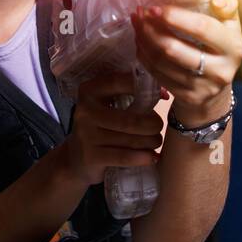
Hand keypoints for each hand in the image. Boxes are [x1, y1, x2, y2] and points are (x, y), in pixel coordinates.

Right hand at [61, 70, 163, 186]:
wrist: (76, 159)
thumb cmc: (102, 127)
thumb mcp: (108, 106)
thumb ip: (130, 95)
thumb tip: (165, 92)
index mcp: (90, 91)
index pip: (120, 82)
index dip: (145, 88)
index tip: (164, 96)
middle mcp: (85, 110)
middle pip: (131, 119)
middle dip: (152, 124)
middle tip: (158, 127)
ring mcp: (86, 135)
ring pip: (131, 139)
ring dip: (150, 142)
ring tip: (156, 141)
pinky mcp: (90, 157)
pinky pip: (125, 156)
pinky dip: (143, 157)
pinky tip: (152, 157)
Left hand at [132, 0, 241, 125]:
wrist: (217, 88)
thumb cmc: (220, 46)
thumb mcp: (231, 24)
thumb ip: (227, 6)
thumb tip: (216, 1)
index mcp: (234, 47)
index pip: (202, 28)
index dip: (175, 17)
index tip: (155, 8)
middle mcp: (221, 70)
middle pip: (174, 49)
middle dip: (152, 29)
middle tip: (140, 14)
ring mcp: (203, 87)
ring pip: (161, 62)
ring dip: (144, 40)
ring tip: (138, 23)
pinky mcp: (187, 97)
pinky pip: (157, 73)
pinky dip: (144, 55)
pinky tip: (141, 41)